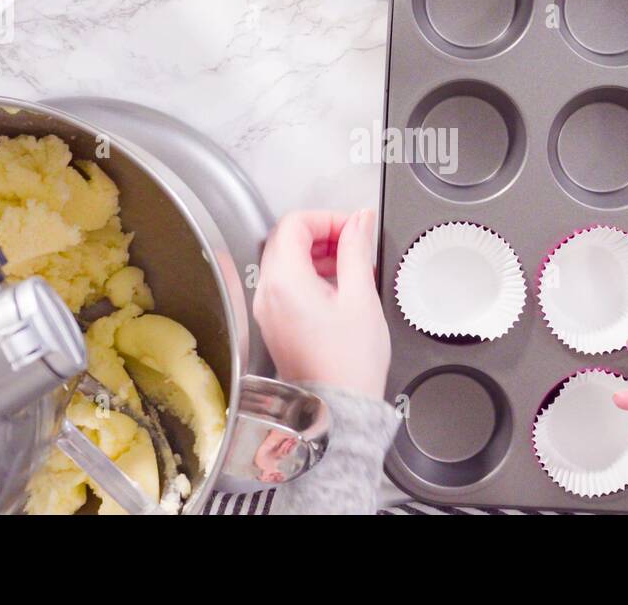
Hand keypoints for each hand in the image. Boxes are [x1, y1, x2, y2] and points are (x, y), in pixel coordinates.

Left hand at [253, 210, 390, 398]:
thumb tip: (359, 222)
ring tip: (350, 267)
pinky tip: (337, 289)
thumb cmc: (349, 364)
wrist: (338, 409)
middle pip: (286, 240)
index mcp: (285, 282)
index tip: (352, 228)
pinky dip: (309, 276)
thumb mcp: (361, 296)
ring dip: (316, 254)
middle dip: (322, 234)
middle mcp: (267, 294)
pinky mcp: (275, 324)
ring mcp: (267, 311)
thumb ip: (357, 250)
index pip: (294, 224)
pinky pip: (286, 285)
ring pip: (284, 262)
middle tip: (353, 243)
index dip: (327, 218)